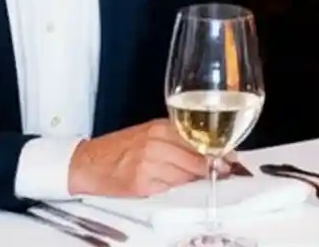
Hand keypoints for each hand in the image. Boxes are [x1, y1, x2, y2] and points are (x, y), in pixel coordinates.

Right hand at [67, 118, 227, 196]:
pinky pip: (170, 190)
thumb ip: (176, 139)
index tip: (231, 158)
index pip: (198, 139)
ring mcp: (149, 164)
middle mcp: (156, 143)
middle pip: (196, 159)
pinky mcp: (142, 184)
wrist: (87, 162)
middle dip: (212, 168)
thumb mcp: (149, 134)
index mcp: (160, 128)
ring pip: (186, 176)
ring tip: (197, 181)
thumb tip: (208, 151)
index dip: (218, 151)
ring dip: (195, 181)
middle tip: (223, 172)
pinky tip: (173, 187)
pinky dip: (176, 190)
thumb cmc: (119, 149)